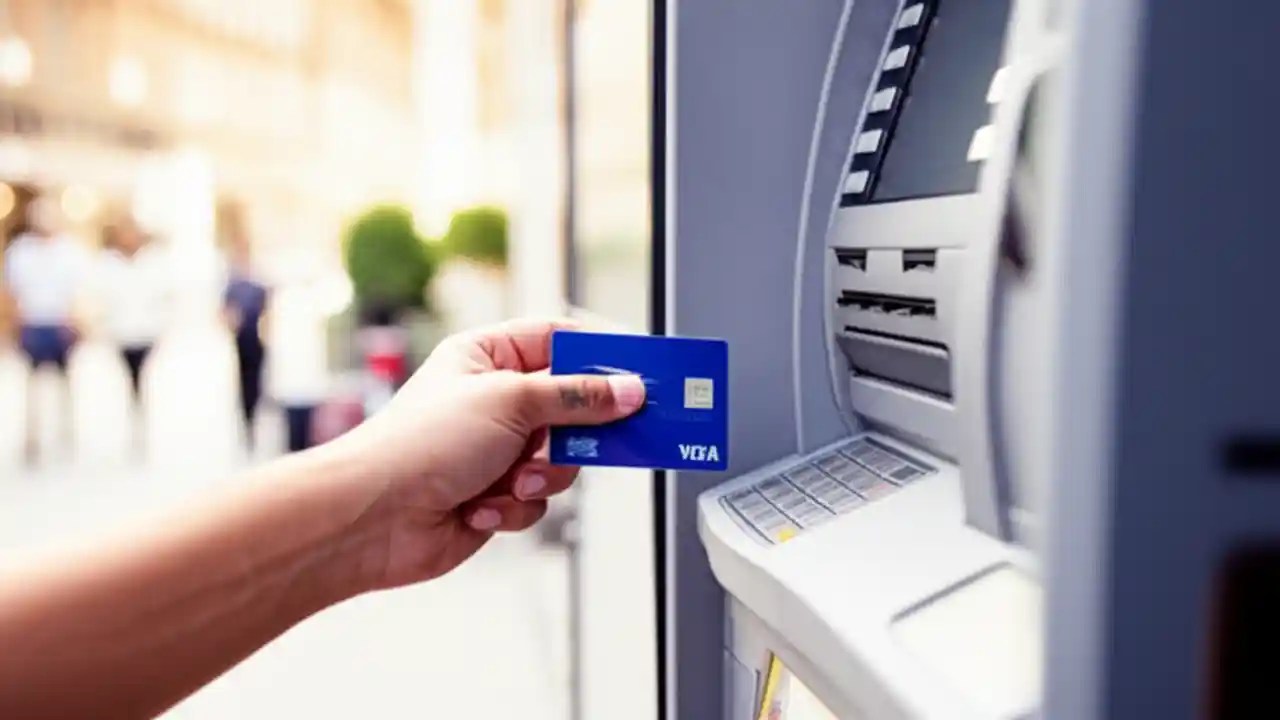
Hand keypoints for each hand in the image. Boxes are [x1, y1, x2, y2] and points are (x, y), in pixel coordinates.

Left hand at [328, 318, 644, 590]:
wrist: (371, 518)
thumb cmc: (417, 444)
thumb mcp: (510, 402)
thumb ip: (576, 397)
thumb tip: (626, 389)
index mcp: (487, 358)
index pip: (559, 342)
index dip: (601, 356)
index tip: (641, 373)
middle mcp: (492, 400)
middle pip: (569, 407)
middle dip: (574, 433)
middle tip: (598, 439)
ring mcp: (493, 450)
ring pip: (559, 460)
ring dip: (540, 477)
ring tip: (511, 482)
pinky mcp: (492, 494)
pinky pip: (536, 499)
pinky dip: (515, 507)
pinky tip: (480, 507)